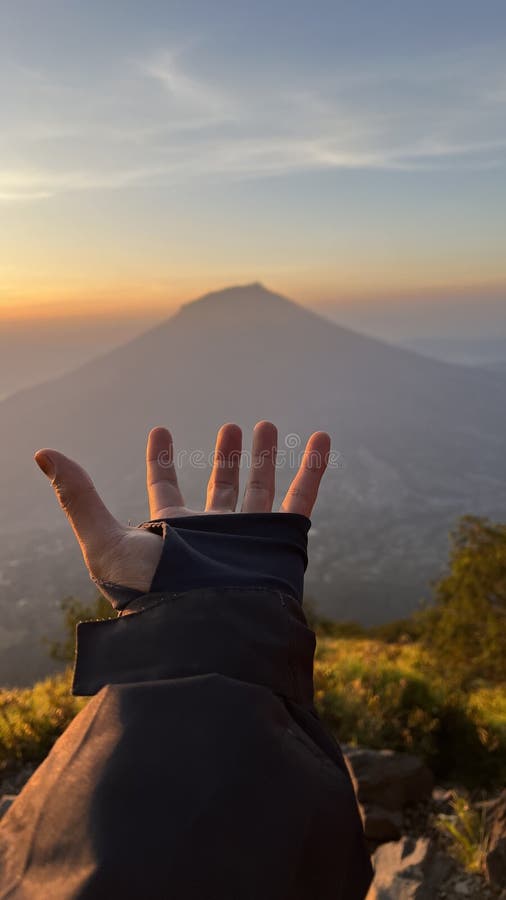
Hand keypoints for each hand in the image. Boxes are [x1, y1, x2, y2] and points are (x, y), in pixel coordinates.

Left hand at [35, 421, 329, 594]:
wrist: (204, 631)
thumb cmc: (150, 595)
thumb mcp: (103, 540)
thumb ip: (77, 496)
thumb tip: (42, 451)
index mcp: (172, 532)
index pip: (166, 488)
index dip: (162, 461)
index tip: (160, 431)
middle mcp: (212, 533)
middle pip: (220, 486)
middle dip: (226, 456)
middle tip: (232, 427)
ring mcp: (248, 535)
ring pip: (260, 488)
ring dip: (265, 456)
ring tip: (267, 424)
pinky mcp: (280, 540)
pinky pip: (302, 498)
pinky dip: (313, 469)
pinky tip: (321, 439)